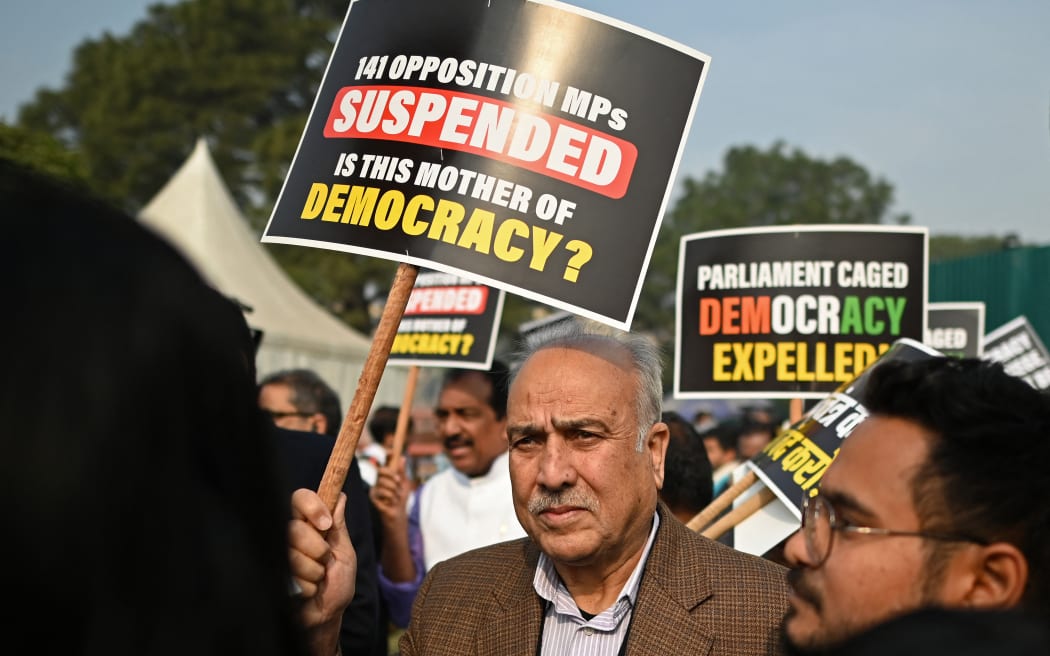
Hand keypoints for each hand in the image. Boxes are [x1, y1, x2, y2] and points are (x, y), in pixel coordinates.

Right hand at [289, 489, 355, 655]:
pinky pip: (288, 574)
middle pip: (294, 527)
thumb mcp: (344, 553)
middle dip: (318, 548)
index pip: (299, 498)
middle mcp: (290, 536)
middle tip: (326, 561)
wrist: (326, 617)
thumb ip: (339, 526)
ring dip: (314, 570)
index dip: (311, 506)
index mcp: (309, 525)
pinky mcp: (271, 573)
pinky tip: (308, 590)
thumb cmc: (337, 584)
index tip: (326, 524)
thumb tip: (341, 496)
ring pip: (291, 552)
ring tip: (318, 579)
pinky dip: (306, 585)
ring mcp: (278, 555)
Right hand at [368, 458, 410, 527]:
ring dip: (394, 490)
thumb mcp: (405, 484)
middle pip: (381, 470)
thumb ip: (403, 472)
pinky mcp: (372, 496)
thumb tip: (402, 457)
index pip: (384, 461)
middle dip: (391, 475)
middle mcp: (379, 479)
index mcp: (387, 474)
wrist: (398, 513)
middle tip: (398, 481)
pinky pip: (381, 492)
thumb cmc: (401, 498)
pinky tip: (392, 502)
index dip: (387, 454)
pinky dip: (390, 497)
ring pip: (383, 482)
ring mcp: (375, 487)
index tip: (392, 452)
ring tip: (396, 497)